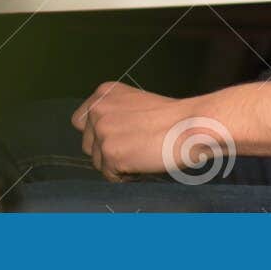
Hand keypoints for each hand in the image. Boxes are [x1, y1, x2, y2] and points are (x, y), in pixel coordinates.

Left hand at [71, 81, 217, 181]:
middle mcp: (97, 110)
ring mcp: (102, 132)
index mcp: (103, 93)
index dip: (97, 135)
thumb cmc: (172, 117)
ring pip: (97, 162)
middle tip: (134, 149)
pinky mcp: (111, 154)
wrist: (190, 124)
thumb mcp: (136, 102)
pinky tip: (143, 164)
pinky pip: (110, 176)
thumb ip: (115, 113)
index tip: (117, 139)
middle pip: (88, 144)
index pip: (81, 121)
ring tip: (141, 156)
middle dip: (107, 152)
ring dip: (116, 165)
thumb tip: (104, 136)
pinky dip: (125, 176)